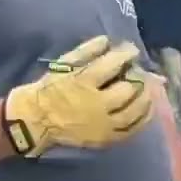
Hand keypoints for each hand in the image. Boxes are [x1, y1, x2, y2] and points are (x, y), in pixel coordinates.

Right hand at [3, 36, 153, 156]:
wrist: (33, 121)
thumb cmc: (49, 89)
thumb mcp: (64, 65)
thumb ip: (87, 51)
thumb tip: (108, 41)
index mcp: (83, 82)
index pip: (113, 64)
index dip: (127, 54)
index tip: (132, 50)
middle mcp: (96, 105)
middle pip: (128, 89)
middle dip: (137, 77)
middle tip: (138, 72)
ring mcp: (102, 125)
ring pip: (134, 111)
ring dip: (145, 97)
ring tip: (147, 89)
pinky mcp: (104, 139)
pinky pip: (131, 130)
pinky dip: (142, 119)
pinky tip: (146, 109)